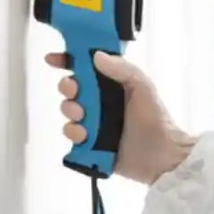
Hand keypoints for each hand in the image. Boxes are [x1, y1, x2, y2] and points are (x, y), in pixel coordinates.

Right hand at [46, 51, 196, 184]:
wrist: (160, 157)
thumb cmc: (156, 120)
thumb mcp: (143, 88)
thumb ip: (123, 69)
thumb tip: (97, 56)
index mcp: (112, 83)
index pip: (85, 67)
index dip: (67, 60)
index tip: (53, 59)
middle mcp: (100, 100)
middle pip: (71, 87)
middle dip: (68, 87)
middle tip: (76, 92)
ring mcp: (93, 121)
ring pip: (68, 110)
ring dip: (70, 110)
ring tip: (83, 117)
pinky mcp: (89, 142)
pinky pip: (70, 133)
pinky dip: (73, 132)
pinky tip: (85, 135)